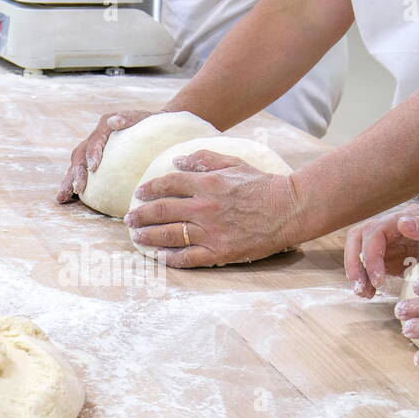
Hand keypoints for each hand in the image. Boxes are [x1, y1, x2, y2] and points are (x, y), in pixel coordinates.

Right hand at [57, 110, 155, 202]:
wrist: (153, 126)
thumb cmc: (151, 124)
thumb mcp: (144, 118)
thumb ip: (129, 118)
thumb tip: (113, 121)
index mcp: (105, 126)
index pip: (95, 140)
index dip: (92, 153)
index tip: (93, 168)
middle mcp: (95, 137)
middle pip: (80, 154)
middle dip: (76, 172)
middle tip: (77, 189)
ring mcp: (93, 149)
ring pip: (76, 164)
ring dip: (69, 180)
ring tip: (62, 197)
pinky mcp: (94, 159)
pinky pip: (81, 171)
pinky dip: (74, 182)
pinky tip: (69, 197)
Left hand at [125, 151, 305, 266]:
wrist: (289, 209)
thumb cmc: (264, 184)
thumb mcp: (235, 163)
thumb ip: (205, 159)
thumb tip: (178, 160)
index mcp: (208, 183)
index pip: (168, 184)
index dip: (149, 189)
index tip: (139, 193)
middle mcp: (205, 207)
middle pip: (162, 210)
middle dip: (141, 214)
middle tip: (129, 218)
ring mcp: (211, 231)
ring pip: (170, 235)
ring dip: (148, 236)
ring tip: (136, 236)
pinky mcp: (220, 251)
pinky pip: (189, 257)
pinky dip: (171, 258)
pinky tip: (159, 257)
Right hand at [344, 204, 418, 298]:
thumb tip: (402, 222)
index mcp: (408, 216)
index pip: (375, 231)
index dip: (370, 255)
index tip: (378, 280)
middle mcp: (395, 225)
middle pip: (359, 237)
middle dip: (355, 262)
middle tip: (361, 288)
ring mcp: (392, 241)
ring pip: (360, 250)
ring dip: (357, 271)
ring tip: (365, 293)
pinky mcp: (392, 256)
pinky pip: (370, 264)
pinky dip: (367, 278)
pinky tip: (372, 293)